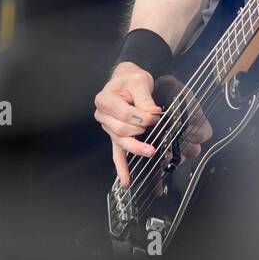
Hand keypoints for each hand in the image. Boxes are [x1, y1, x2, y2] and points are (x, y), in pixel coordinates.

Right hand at [93, 62, 211, 188]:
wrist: (125, 80)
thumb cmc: (130, 80)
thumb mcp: (139, 81)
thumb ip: (145, 99)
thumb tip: (154, 114)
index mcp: (105, 99)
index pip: (124, 114)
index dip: (142, 117)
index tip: (155, 115)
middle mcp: (103, 115)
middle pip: (122, 130)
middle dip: (141, 130)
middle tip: (155, 125)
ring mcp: (108, 127)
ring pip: (121, 142)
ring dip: (136, 148)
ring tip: (151, 152)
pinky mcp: (115, 135)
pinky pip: (116, 153)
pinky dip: (121, 167)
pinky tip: (126, 179)